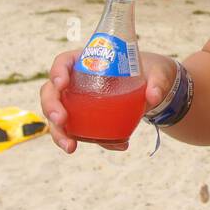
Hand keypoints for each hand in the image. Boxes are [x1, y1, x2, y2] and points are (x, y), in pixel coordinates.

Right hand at [40, 50, 176, 152]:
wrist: (153, 88)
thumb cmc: (150, 72)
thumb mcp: (157, 73)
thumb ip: (157, 82)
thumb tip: (153, 97)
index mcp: (88, 61)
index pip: (64, 62)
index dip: (57, 71)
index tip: (61, 83)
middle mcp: (76, 81)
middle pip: (51, 91)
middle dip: (51, 106)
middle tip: (62, 120)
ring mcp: (77, 101)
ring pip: (56, 115)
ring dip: (58, 132)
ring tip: (70, 146)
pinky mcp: (84, 118)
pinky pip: (73, 130)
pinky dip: (77, 140)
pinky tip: (86, 148)